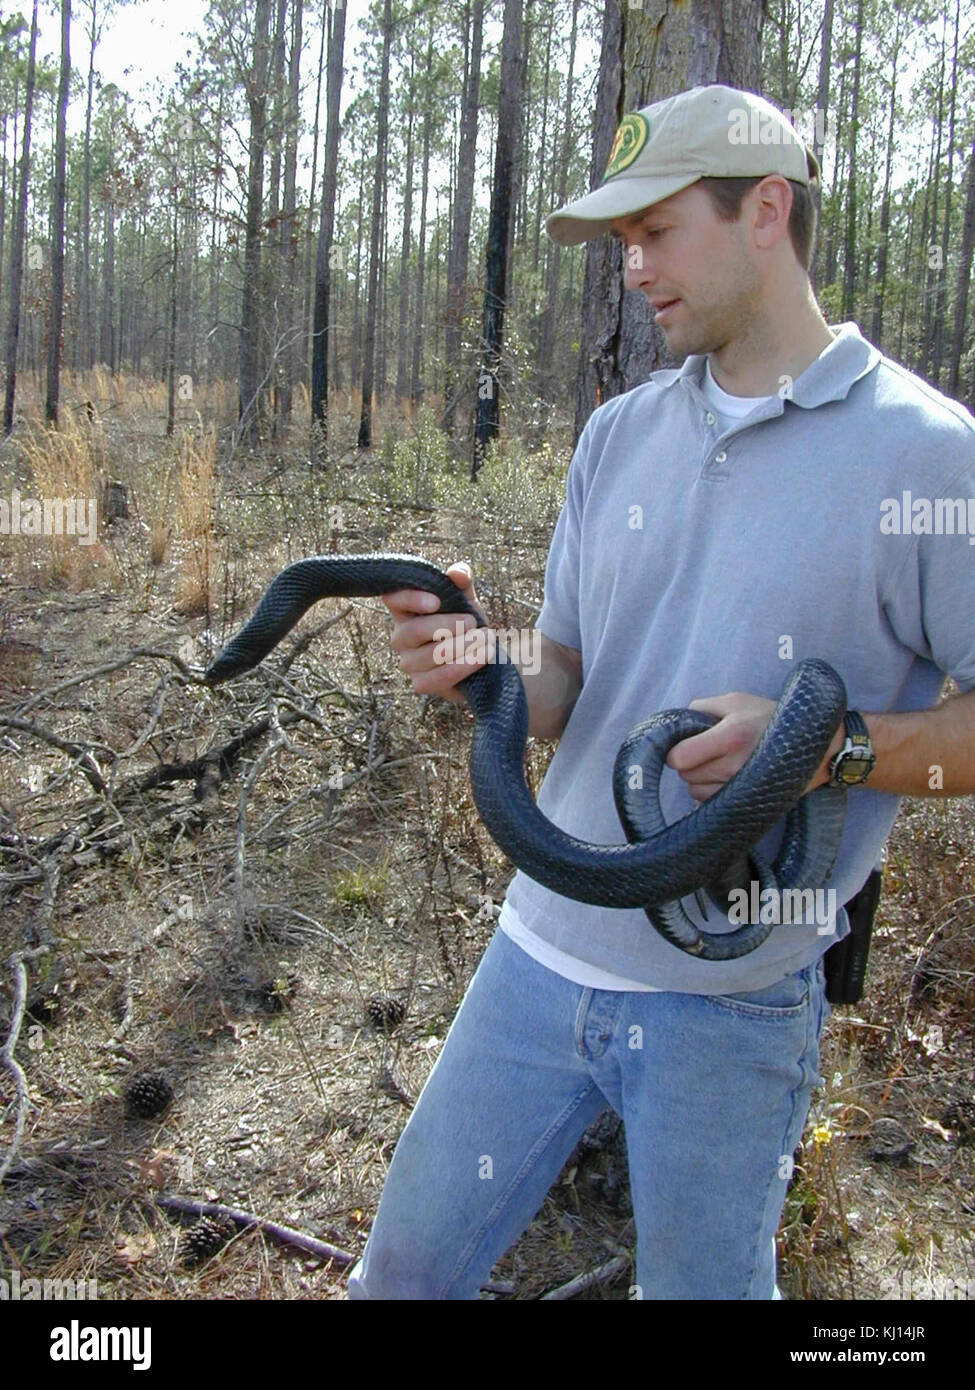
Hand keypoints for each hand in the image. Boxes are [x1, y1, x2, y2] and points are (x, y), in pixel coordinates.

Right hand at [383, 562, 490, 703]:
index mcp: (405, 610)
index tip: (437, 601)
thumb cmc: (467, 623)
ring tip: (486, 639)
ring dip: (463, 645)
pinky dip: (463, 666)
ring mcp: (408, 662)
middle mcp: (401, 637)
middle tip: (473, 621)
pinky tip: (481, 657)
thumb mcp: (466, 599)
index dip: (411, 599)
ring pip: (430, 655)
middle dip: (448, 625)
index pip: (393, 598)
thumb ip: (462, 582)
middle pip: (414, 631)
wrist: (483, 656)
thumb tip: (457, 572)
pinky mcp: (421, 684)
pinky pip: (437, 678)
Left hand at [665, 691, 777, 801]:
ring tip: (720, 764)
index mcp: (731, 737)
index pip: (679, 758)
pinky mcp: (748, 804)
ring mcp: (742, 789)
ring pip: (696, 792)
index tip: (684, 745)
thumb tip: (676, 725)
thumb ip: (702, 708)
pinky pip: (711, 804)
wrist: (811, 745)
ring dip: (700, 779)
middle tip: (707, 751)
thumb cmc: (770, 717)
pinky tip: (726, 779)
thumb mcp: (737, 701)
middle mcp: (735, 766)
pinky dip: (712, 792)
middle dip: (690, 763)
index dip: (676, 751)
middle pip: (686, 776)